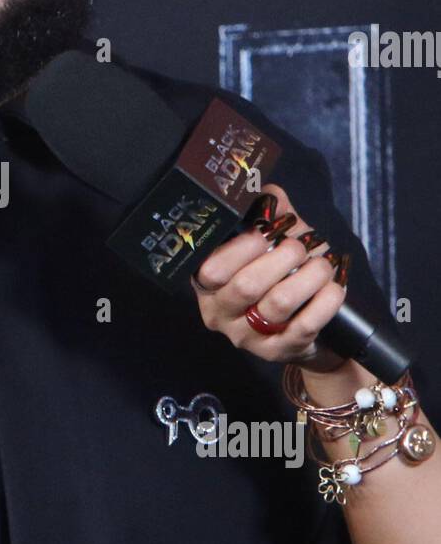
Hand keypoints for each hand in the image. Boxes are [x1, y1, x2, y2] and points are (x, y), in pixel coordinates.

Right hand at [190, 182, 348, 368]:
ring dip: (308, 277)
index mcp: (207, 285)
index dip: (242, 247)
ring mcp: (247, 338)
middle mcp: (220, 314)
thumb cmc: (281, 277)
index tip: (268, 233)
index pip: (211, 268)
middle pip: (246, 285)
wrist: (304, 330)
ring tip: (324, 265)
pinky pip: (304, 326)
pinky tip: (335, 287)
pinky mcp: (278, 352)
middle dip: (282, 258)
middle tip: (302, 246)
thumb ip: (268, 215)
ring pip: (277, 303)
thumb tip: (270, 191)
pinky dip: (325, 302)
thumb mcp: (271, 244)